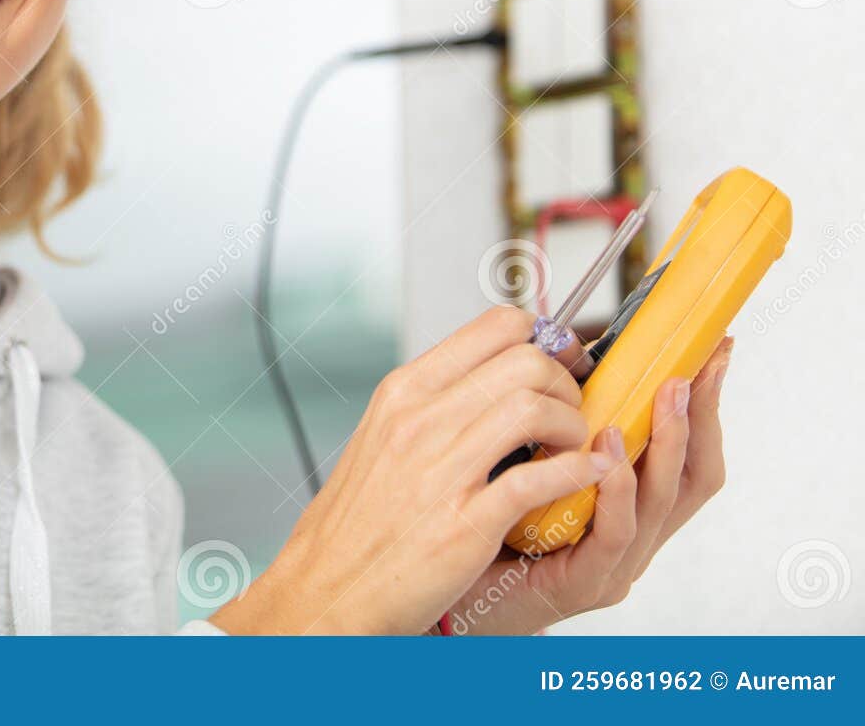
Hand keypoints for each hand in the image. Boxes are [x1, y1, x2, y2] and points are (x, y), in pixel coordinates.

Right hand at [210, 306, 620, 634]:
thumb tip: (492, 379)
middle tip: (570, 411)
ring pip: (535, 408)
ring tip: (570, 447)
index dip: (545, 338)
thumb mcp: (382, 435)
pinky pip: (538, 478)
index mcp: (404, 392)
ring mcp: (440, 469)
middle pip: (525, 361)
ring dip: (572, 426)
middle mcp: (420, 420)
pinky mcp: (465, 522)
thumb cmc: (356, 521)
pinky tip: (584, 476)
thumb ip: (434, 403)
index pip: (495, 326)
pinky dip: (576, 472)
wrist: (327, 586)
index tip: (561, 360)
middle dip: (566, 383)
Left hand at [444, 335, 734, 634]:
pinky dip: (617, 492)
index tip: (709, 350)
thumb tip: (568, 349)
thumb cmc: (483, 523)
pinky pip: (614, 535)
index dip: (700, 402)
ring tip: (666, 393)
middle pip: (691, 475)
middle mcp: (630, 532)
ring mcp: (614, 562)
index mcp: (623, 501)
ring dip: (667, 442)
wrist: (445, 594)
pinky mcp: (585, 583)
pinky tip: (611, 455)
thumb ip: (557, 420)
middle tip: (700, 365)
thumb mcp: (528, 458)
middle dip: (701, 415)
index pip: (680, 449)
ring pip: (661, 501)